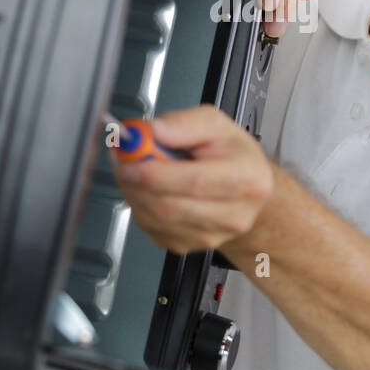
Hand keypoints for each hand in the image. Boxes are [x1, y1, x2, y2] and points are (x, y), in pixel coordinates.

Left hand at [112, 105, 274, 253]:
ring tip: (134, 170)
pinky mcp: (188, 246)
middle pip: (170, 207)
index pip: (195, 182)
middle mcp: (233, 214)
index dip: (156, 174)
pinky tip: (145, 189)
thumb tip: (152, 131)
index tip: (131, 160)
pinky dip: (139, 207)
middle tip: (123, 161)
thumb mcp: (216, 124)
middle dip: (137, 183)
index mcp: (246, 178)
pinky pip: (151, 229)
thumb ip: (183, 123)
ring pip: (155, 220)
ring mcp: (210, 236)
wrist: (245, 189)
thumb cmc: (233, 155)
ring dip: (134, 194)